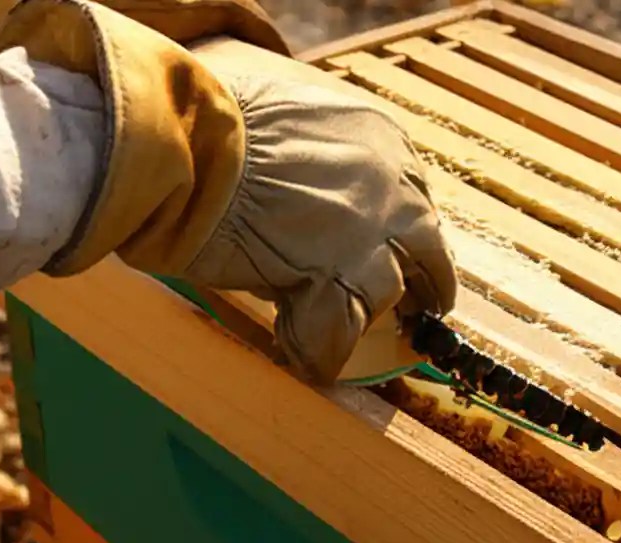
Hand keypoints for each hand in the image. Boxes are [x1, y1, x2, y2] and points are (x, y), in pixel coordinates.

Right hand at [183, 44, 457, 382]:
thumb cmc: (217, 114)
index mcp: (383, 140)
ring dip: (364, 317)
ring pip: (389, 296)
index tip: (384, 247)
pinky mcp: (334, 286)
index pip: (411, 198)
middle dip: (420, 281)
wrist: (192, 141)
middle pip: (428, 251)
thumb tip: (289, 157)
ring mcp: (369, 240)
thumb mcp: (289, 103)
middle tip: (406, 307)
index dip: (395, 230)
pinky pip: (337, 338)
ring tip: (342, 334)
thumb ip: (308, 136)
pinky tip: (306, 360)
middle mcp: (392, 190)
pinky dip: (318, 354)